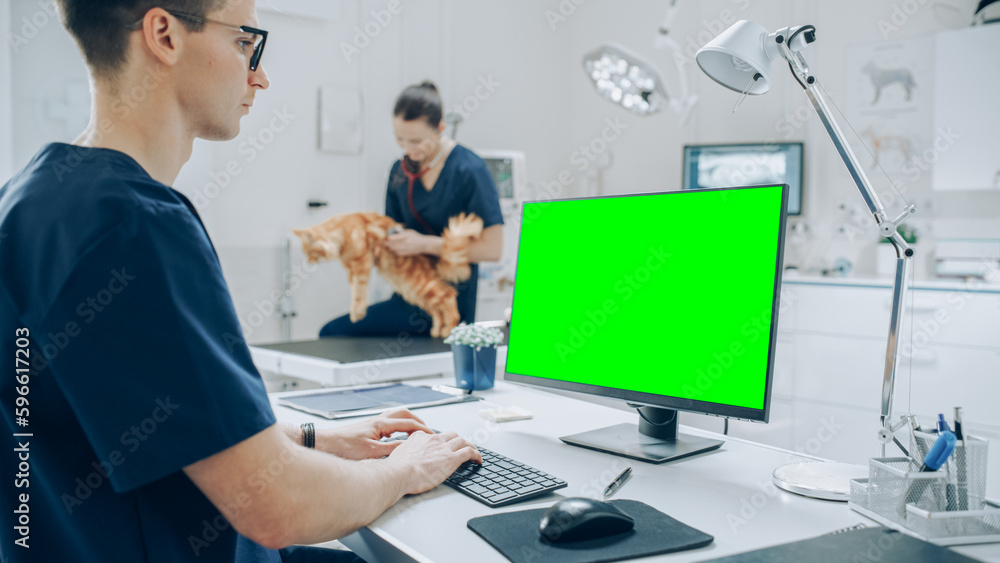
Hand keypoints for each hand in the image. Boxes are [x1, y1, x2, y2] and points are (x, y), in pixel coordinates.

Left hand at [317, 408, 433, 459]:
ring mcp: (371, 424)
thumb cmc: (343, 447)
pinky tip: (395, 438)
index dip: (423, 430)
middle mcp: (377, 421)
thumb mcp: (371, 453)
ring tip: (415, 433)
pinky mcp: (366, 429)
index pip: (409, 423)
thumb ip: (392, 450)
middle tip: (427, 431)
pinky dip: (397, 427)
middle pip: (404, 414)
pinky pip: (387, 423)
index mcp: (381, 424)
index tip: (433, 435)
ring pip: (395, 417)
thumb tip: (409, 449)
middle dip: (418, 421)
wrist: (323, 444)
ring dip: (407, 422)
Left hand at [384, 229, 435, 255]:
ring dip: (388, 248)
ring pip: (393, 249)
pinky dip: (392, 251)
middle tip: (380, 243)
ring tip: (384, 246)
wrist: (424, 245)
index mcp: (406, 236)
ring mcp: (406, 249)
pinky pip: (396, 253)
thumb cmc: (415, 236)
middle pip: (392, 244)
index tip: (385, 238)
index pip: (394, 238)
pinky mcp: (406, 253)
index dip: (387, 239)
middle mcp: (405, 242)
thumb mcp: (409, 231)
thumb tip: (392, 230)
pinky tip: (391, 249)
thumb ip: (401, 231)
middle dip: (385, 244)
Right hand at [387, 431, 481, 494]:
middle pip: (452, 435)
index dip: (441, 441)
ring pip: (463, 441)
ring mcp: (443, 448)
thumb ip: (406, 452)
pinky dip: (476, 455)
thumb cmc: (396, 468)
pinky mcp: (451, 459)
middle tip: (461, 447)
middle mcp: (433, 440)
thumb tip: (405, 457)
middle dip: (458, 441)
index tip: (443, 446)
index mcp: (420, 437)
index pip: (435, 436)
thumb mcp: (398, 454)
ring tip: (473, 452)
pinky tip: (478, 460)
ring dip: (470, 446)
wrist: (398, 473)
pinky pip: (469, 452)